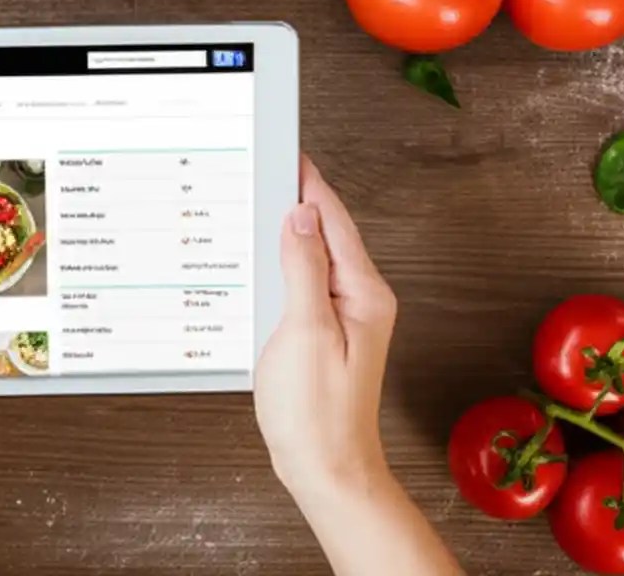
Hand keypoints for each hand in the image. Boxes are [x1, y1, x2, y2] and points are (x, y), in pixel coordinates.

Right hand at [254, 156, 397, 501]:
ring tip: (260, 203)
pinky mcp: (323, 335)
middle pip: (325, 234)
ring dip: (287, 232)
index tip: (288, 154)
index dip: (309, 184)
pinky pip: (303, 285)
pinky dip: (282, 266)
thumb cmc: (317, 414)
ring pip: (313, 258)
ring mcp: (342, 318)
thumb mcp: (306, 332)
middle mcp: (359, 300)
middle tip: (265, 168)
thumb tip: (299, 216)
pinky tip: (262, 262)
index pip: (333, 221)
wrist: (325, 469)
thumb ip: (303, 269)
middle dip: (296, 200)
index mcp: (363, 293)